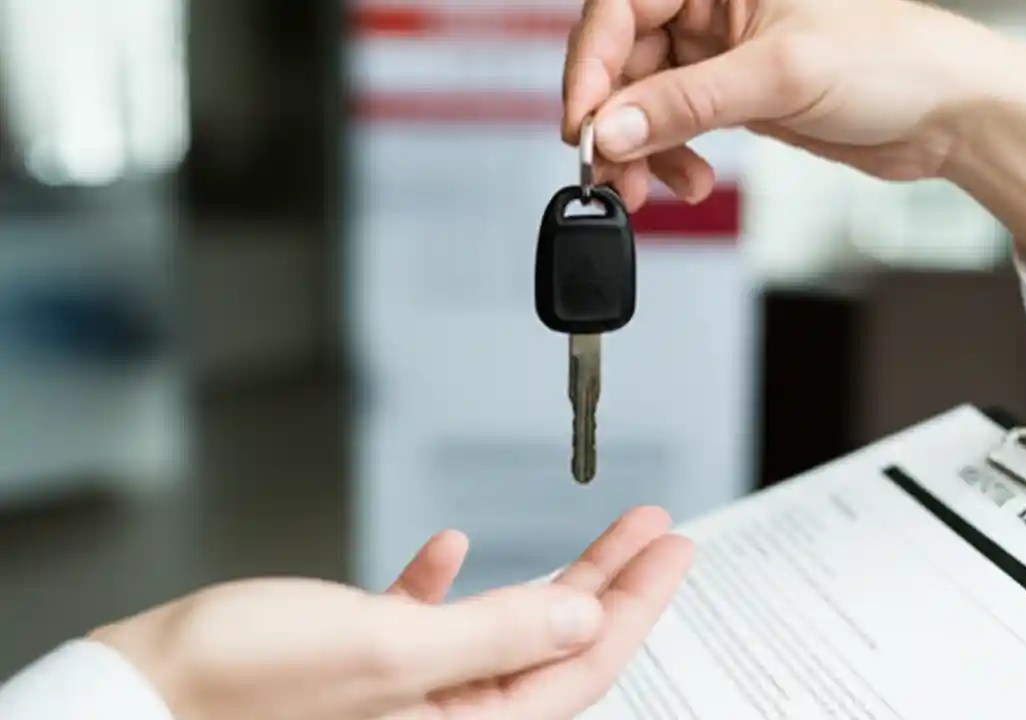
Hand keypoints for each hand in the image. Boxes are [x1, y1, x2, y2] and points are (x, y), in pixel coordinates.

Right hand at [90, 506, 691, 719]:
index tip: (675, 549)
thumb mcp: (389, 651)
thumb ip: (496, 635)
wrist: (140, 690)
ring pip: (507, 626)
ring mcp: (403, 690)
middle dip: (616, 582)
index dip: (639, 602)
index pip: (580, 665)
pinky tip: (450, 546)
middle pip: (556, 643)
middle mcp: (441, 717)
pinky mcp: (359, 662)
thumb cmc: (242, 685)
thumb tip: (580, 617)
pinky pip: (429, 622)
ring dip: (556, 575)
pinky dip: (448, 581)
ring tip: (605, 530)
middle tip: (660, 533)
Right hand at [564, 0, 1025, 283]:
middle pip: (625, 57)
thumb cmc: (894, 59)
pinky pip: (675, 127)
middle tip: (612, 169)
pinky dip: (670, 158)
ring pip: (645, 100)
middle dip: (615, 119)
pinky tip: (689, 179)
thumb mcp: (780, 75)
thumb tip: (611, 129)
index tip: (584, 123)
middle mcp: (714, 5)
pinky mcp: (734, 95)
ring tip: (653, 187)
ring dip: (641, 148)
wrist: (948, 114)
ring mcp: (722, 53)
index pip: (623, 5)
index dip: (592, 64)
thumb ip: (685, 104)